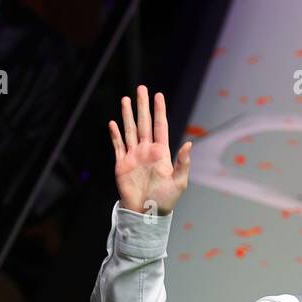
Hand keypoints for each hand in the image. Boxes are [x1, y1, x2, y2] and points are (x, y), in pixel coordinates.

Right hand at [108, 85, 191, 216]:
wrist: (146, 214)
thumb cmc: (165, 201)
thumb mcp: (179, 182)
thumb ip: (183, 163)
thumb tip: (189, 144)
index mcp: (161, 154)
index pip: (160, 127)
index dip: (159, 111)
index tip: (158, 95)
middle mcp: (147, 151)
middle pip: (144, 123)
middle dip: (142, 106)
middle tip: (141, 88)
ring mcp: (133, 156)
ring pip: (130, 130)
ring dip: (127, 115)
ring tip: (125, 99)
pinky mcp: (122, 164)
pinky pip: (118, 146)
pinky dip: (115, 134)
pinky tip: (113, 123)